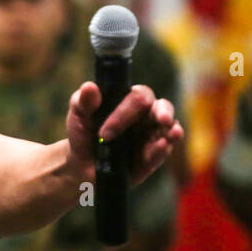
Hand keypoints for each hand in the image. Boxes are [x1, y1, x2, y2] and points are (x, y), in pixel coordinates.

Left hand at [65, 81, 183, 185]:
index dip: (126, 111)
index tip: (104, 132)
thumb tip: (90, 87)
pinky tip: (163, 146)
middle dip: (162, 113)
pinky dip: (163, 149)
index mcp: (128, 100)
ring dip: (172, 128)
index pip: (138, 97)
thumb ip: (83, 101)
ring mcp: (152, 135)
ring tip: (172, 132)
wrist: (82, 164)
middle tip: (162, 120)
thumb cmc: (83, 133)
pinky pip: (163, 151)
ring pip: (170, 126)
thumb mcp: (79, 116)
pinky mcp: (153, 156)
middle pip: (162, 107)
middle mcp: (145, 115)